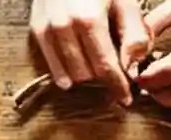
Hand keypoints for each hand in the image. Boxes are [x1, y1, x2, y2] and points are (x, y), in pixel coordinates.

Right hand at [29, 0, 151, 105]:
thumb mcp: (125, 0)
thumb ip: (133, 35)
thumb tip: (132, 68)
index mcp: (89, 20)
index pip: (106, 67)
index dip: (119, 86)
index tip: (127, 98)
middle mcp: (64, 27)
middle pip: (88, 74)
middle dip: (105, 77)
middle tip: (117, 71)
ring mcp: (48, 30)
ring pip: (70, 74)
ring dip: (87, 75)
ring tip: (98, 65)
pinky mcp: (37, 30)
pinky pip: (52, 67)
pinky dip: (66, 73)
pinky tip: (76, 73)